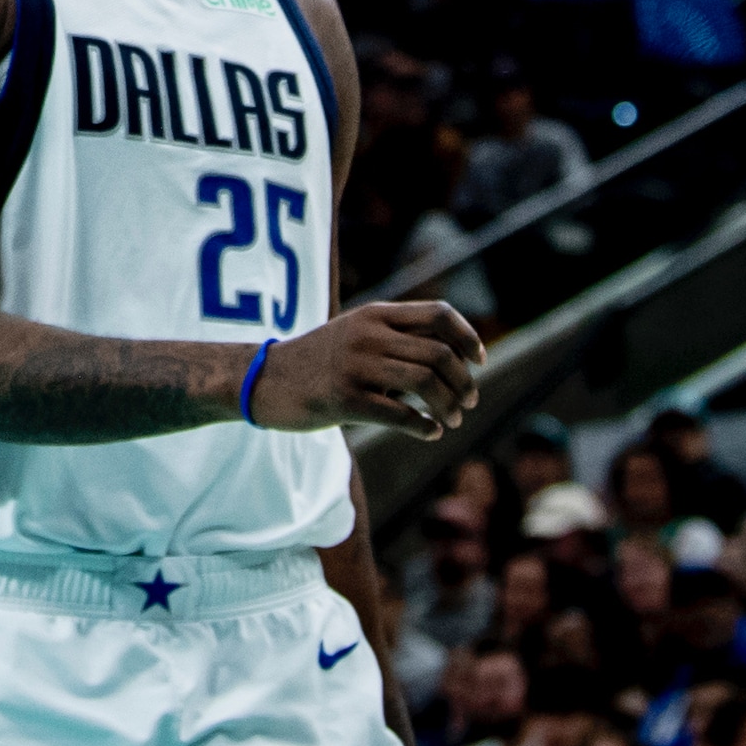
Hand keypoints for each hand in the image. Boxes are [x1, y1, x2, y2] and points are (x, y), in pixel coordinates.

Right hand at [242, 300, 487, 439]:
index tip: (480, 360)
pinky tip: (430, 432)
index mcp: (375, 314)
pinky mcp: (345, 400)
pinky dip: (424, 426)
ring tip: (453, 419)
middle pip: (438, 353)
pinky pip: (400, 414)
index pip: (437, 313)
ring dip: (448, 406)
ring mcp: (356, 367)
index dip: (467, 336)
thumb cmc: (320, 360)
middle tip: (469, 401)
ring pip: (425, 384)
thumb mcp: (356, 333)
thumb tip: (455, 354)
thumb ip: (396, 335)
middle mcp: (368, 335)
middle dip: (463, 381)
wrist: (266, 379)